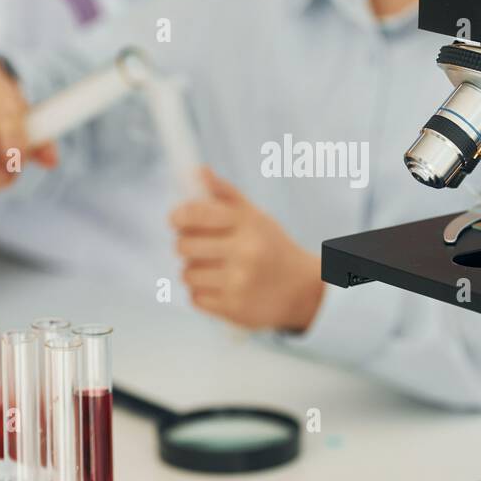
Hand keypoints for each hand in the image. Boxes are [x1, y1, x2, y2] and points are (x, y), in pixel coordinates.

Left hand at [169, 167, 323, 331]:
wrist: (303, 291)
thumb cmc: (273, 248)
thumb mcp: (255, 216)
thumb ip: (225, 194)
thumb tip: (196, 171)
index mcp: (248, 224)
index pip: (195, 213)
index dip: (179, 216)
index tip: (177, 220)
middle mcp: (244, 252)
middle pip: (183, 245)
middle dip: (186, 245)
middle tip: (199, 247)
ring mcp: (239, 282)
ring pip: (187, 273)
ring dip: (195, 271)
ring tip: (214, 270)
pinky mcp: (234, 308)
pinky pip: (195, 298)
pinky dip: (202, 293)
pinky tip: (221, 288)